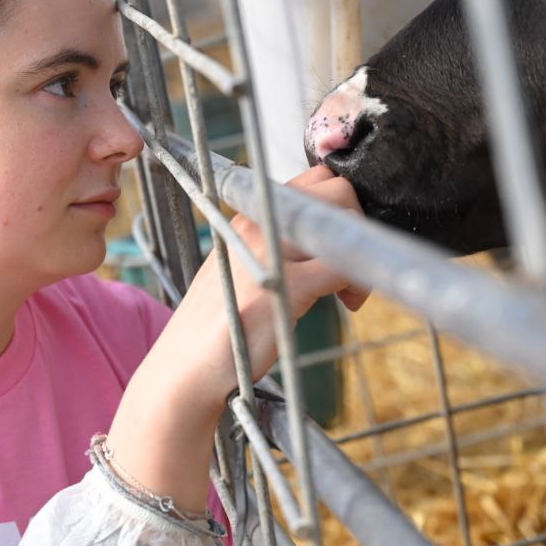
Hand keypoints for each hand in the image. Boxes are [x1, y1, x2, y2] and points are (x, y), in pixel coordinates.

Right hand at [166, 164, 367, 405]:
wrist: (184, 367)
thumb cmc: (221, 323)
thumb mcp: (242, 266)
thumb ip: (275, 242)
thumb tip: (320, 236)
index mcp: (250, 216)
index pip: (313, 178)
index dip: (340, 207)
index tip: (336, 246)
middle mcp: (258, 223)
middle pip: (336, 188)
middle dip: (357, 222)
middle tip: (350, 266)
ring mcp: (269, 252)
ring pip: (341, 218)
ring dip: (361, 250)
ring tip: (349, 291)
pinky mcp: (285, 287)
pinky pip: (341, 265)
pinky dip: (358, 280)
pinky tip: (349, 302)